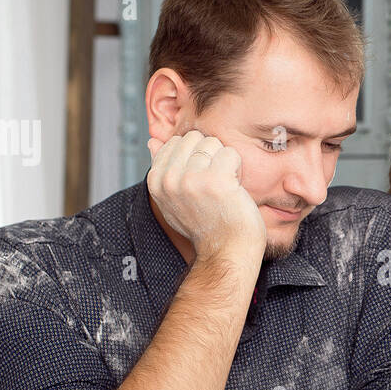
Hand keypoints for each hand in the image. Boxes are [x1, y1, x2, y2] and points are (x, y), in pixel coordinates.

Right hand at [147, 129, 265, 264]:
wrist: (226, 251)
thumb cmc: (206, 226)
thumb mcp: (174, 199)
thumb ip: (163, 169)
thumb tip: (152, 142)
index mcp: (156, 181)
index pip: (175, 142)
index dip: (194, 157)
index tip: (200, 181)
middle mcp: (169, 180)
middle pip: (195, 138)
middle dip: (209, 155)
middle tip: (214, 183)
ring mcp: (191, 179)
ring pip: (213, 143)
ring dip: (225, 162)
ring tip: (224, 187)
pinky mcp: (215, 180)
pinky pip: (230, 153)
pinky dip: (238, 168)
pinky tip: (235, 189)